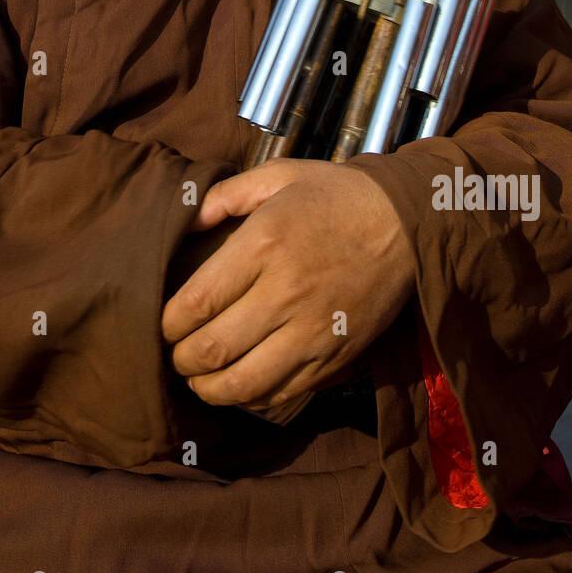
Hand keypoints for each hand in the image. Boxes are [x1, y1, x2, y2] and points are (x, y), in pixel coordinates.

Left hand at [160, 158, 414, 410]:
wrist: (408, 223)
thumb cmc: (337, 196)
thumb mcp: (280, 175)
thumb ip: (225, 195)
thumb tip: (186, 222)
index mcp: (263, 244)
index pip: (196, 303)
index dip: (168, 324)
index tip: (163, 325)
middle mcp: (285, 292)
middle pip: (213, 349)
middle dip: (182, 360)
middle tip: (176, 355)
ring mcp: (313, 331)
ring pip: (244, 384)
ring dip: (210, 389)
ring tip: (200, 379)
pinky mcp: (336, 356)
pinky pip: (282, 393)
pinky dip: (251, 397)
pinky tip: (240, 386)